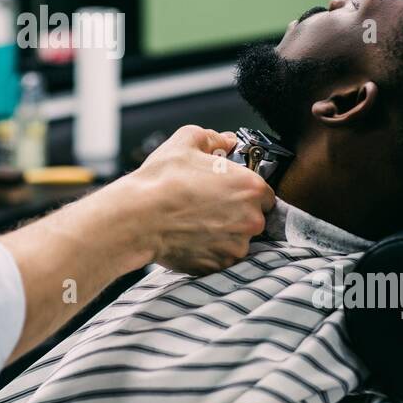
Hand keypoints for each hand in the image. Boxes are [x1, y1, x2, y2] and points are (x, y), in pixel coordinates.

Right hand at [116, 125, 276, 275]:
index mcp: (251, 187)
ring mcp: (237, 246)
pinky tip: (191, 236)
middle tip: (207, 205)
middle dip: (235, 212)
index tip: (227, 190)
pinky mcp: (220, 265)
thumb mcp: (186, 141)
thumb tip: (226, 140)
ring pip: (238, 239)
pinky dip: (211, 249)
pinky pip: (222, 257)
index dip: (244, 190)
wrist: (138, 218)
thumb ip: (214, 138)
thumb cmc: (162, 181)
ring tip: (195, 221)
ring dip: (223, 232)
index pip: (264, 192)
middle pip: (254, 217)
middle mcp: (251, 219)